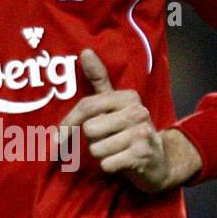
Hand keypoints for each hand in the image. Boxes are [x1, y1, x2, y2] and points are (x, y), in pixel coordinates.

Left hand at [58, 48, 201, 193]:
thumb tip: (85, 51)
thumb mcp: (115, 104)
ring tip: (117, 151)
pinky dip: (110, 166)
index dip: (68, 123)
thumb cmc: (129, 131)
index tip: (58, 138)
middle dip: (93, 140)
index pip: (87, 106)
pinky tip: (122, 162)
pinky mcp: (142, 154)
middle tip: (109, 140)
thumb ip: (100, 80)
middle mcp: (137, 111)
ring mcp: (142, 133)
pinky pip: (107, 164)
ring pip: (96, 149)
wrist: (158, 160)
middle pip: (89, 129)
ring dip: (102, 154)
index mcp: (128, 97)